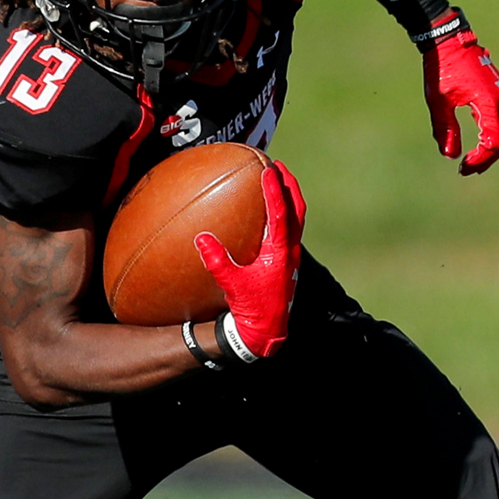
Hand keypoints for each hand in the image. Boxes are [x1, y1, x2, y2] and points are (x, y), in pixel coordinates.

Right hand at [195, 160, 303, 358]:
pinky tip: (271, 213)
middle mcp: (290, 252)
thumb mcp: (231, 284)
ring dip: (289, 199)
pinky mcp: (287, 263)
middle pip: (297, 210)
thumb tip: (201, 237)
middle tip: (279, 167)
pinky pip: (289, 231)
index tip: (269, 169)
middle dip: (289, 186)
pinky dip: (284, 215)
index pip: (280, 213)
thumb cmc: (251, 309)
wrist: (267, 332)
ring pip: (296, 220)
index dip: (274, 190)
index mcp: (280, 252)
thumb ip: (216, 261)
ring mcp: (291, 257)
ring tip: (279, 182)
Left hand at [423, 11, 498, 174]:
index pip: (494, 142)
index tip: (462, 167)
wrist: (449, 41)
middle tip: (468, 169)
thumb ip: (446, 129)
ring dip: (496, 147)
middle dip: (488, 158)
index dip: (480, 159)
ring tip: (477, 159)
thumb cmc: (442, 68)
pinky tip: (485, 140)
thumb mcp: (439, 102)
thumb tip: (451, 155)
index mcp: (491, 102)